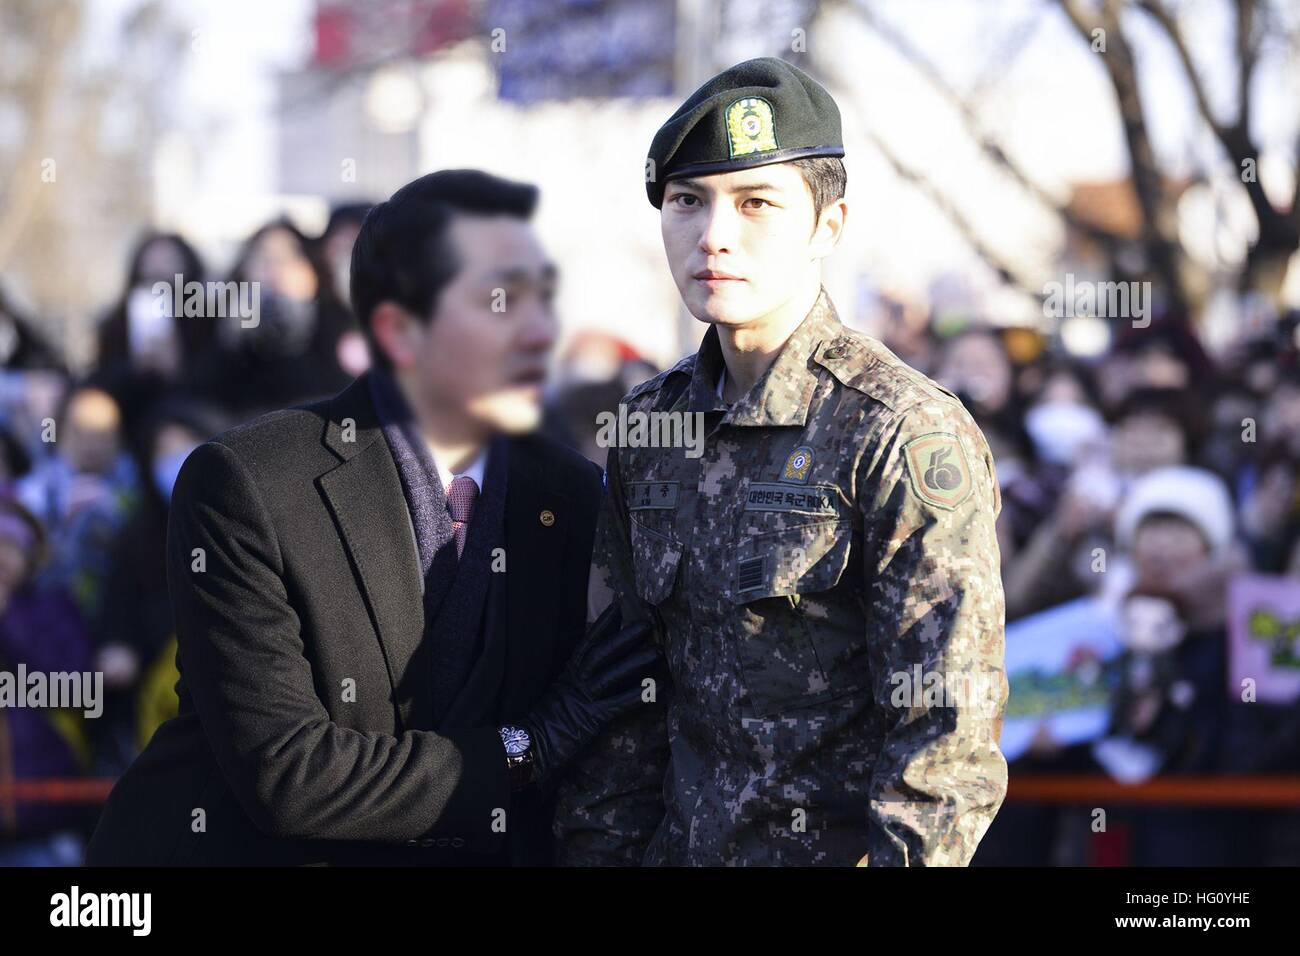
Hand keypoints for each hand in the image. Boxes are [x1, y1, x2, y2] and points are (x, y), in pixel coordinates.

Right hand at [523, 603, 664, 787]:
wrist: (527, 747)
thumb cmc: (543, 726)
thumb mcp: (558, 696)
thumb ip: (573, 683)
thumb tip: (592, 671)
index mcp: (568, 675)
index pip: (587, 643)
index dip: (602, 625)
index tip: (617, 607)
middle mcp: (576, 682)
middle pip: (602, 652)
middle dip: (624, 637)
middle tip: (646, 624)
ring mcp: (584, 699)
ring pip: (612, 674)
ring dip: (636, 662)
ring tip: (658, 651)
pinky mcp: (591, 719)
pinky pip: (618, 704)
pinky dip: (637, 695)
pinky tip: (656, 688)